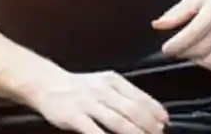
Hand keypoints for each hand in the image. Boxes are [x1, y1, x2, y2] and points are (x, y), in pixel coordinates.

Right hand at [22, 66, 168, 133]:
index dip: (156, 113)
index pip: (141, 97)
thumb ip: (126, 96)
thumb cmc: (79, 87)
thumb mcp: (104, 84)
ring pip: (118, 122)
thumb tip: (155, 115)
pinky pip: (94, 131)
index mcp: (112, 81)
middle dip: (149, 127)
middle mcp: (101, 90)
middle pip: (133, 111)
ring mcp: (86, 103)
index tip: (164, 123)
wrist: (46, 83)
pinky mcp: (73, 116)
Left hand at [153, 0, 210, 73]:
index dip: (178, 43)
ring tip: (190, 51)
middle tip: (175, 49)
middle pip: (203, 49)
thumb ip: (177, 12)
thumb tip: (158, 25)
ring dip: (196, 61)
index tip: (166, 49)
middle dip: (184, 52)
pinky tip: (206, 56)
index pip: (195, 31)